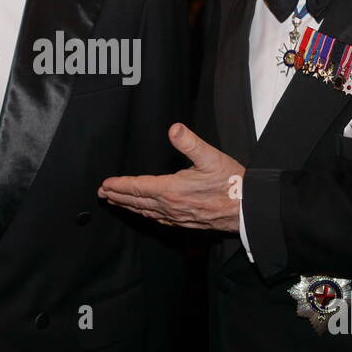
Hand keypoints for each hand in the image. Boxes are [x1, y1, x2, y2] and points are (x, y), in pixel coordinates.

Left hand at [98, 123, 244, 232]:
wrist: (248, 209)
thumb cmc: (232, 184)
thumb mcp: (211, 157)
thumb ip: (190, 142)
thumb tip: (174, 129)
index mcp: (172, 190)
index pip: (138, 187)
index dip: (120, 185)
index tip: (105, 184)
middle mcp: (171, 206)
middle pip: (137, 202)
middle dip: (118, 197)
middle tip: (103, 194)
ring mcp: (178, 217)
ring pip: (146, 213)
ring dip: (129, 207)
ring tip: (116, 202)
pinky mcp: (186, 222)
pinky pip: (159, 220)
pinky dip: (146, 215)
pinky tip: (144, 214)